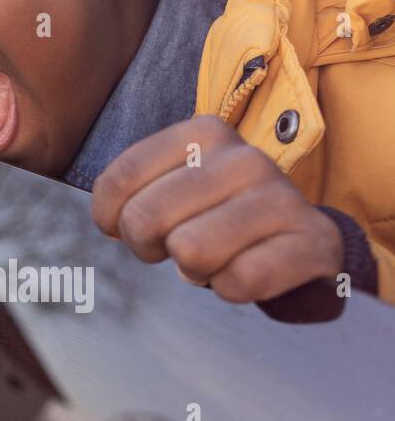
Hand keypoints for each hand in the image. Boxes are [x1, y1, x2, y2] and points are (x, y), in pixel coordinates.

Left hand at [91, 116, 342, 302]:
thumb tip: (108, 218)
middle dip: (150, 246)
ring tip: (216, 257)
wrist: (302, 240)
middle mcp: (245, 157)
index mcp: (203, 133)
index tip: (128, 224)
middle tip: (176, 245)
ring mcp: (282, 198)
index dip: (112, 218)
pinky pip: (240, 280)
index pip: (119, 180)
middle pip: (144, 218)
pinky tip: (248, 271)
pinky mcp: (313, 242)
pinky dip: (232, 287)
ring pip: (190, 251)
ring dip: (195, 269)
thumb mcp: (171, 186)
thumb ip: (128, 190)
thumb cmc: (218, 214)